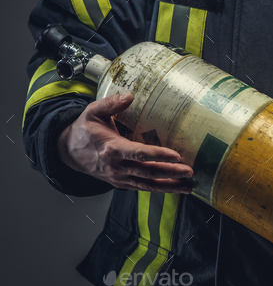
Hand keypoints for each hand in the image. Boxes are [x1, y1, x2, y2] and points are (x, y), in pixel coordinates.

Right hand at [57, 92, 193, 192]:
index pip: (138, 153)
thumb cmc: (85, 129)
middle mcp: (116, 166)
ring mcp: (118, 177)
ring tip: (187, 186)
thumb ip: (111, 103)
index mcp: (112, 148)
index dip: (158, 154)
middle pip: (147, 171)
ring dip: (168, 186)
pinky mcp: (121, 182)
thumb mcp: (93, 111)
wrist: (69, 151)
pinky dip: (158, 188)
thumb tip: (130, 96)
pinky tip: (173, 187)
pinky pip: (141, 187)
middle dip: (170, 172)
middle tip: (189, 171)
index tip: (176, 155)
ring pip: (146, 184)